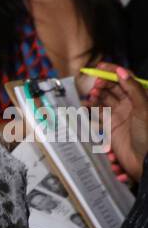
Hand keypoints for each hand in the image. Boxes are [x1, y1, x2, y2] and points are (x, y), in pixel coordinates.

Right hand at [96, 63, 147, 181]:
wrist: (144, 160)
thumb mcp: (143, 108)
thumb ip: (132, 88)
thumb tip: (121, 71)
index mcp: (139, 97)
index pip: (124, 78)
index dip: (112, 71)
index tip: (99, 66)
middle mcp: (129, 104)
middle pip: (112, 87)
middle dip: (102, 83)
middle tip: (94, 84)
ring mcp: (119, 114)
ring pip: (104, 99)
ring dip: (96, 95)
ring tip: (91, 96)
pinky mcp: (111, 126)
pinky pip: (99, 114)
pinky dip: (91, 108)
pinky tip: (86, 105)